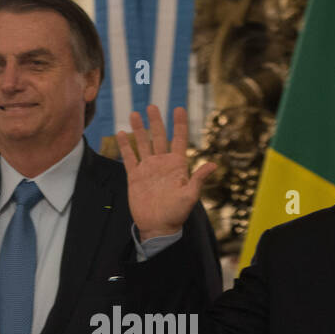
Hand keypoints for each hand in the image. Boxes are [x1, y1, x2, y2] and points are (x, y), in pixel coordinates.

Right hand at [117, 105, 216, 240]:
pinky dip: (125, 146)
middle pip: (159, 137)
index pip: (179, 139)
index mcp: (177, 165)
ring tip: (135, 114)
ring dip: (139, 130)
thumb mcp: (190, 196)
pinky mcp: (135, 176)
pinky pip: (129, 158)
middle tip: (152, 106)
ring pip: (143, 144)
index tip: (179, 108)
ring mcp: (148, 168)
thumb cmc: (176, 213)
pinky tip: (121, 134)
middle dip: (156, 122)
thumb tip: (213, 164)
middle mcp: (162, 163)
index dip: (179, 124)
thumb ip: (198, 179)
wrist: (158, 226)